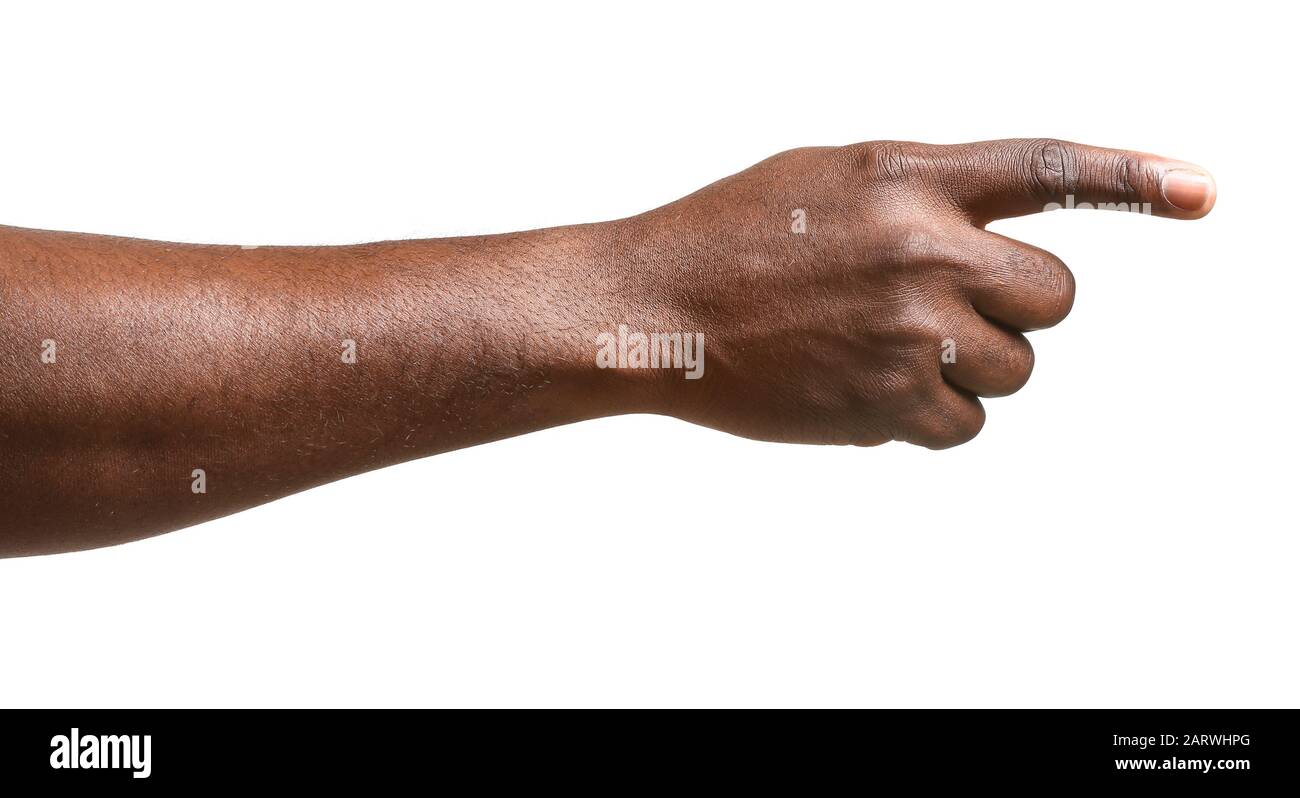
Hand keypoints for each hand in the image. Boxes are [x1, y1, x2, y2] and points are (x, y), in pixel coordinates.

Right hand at [617, 139, 1214, 447]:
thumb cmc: (730, 238)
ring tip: (886, 349)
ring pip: (1014, 370)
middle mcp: (921, 249)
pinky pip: (965, 426)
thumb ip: (921, 192)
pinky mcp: (884, 403)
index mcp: (908, 177)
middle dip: (1013, 309)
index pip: (1047, 170)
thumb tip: (988, 234)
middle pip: (1055, 298)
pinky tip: (867, 390)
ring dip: (969, 366)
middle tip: (944, 308)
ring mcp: (907, 331)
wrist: (652, 312)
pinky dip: (931, 417)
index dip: (1135, 178)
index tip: (1205, 193)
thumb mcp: (831, 178)